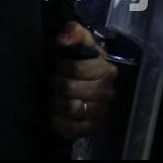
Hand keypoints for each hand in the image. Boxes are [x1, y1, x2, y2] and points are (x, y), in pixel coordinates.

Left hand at [49, 21, 117, 139]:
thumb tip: (62, 40)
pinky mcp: (92, 130)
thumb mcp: (82, 41)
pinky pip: (71, 129)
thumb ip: (74, 32)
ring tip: (54, 96)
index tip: (58, 65)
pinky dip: (59, 122)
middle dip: (56, 83)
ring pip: (70, 108)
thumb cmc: (85, 62)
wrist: (92, 85)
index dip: (61, 66)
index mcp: (107, 70)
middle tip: (54, 81)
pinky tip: (55, 114)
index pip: (75, 68)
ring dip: (55, 101)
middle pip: (69, 89)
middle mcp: (108, 93)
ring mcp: (102, 113)